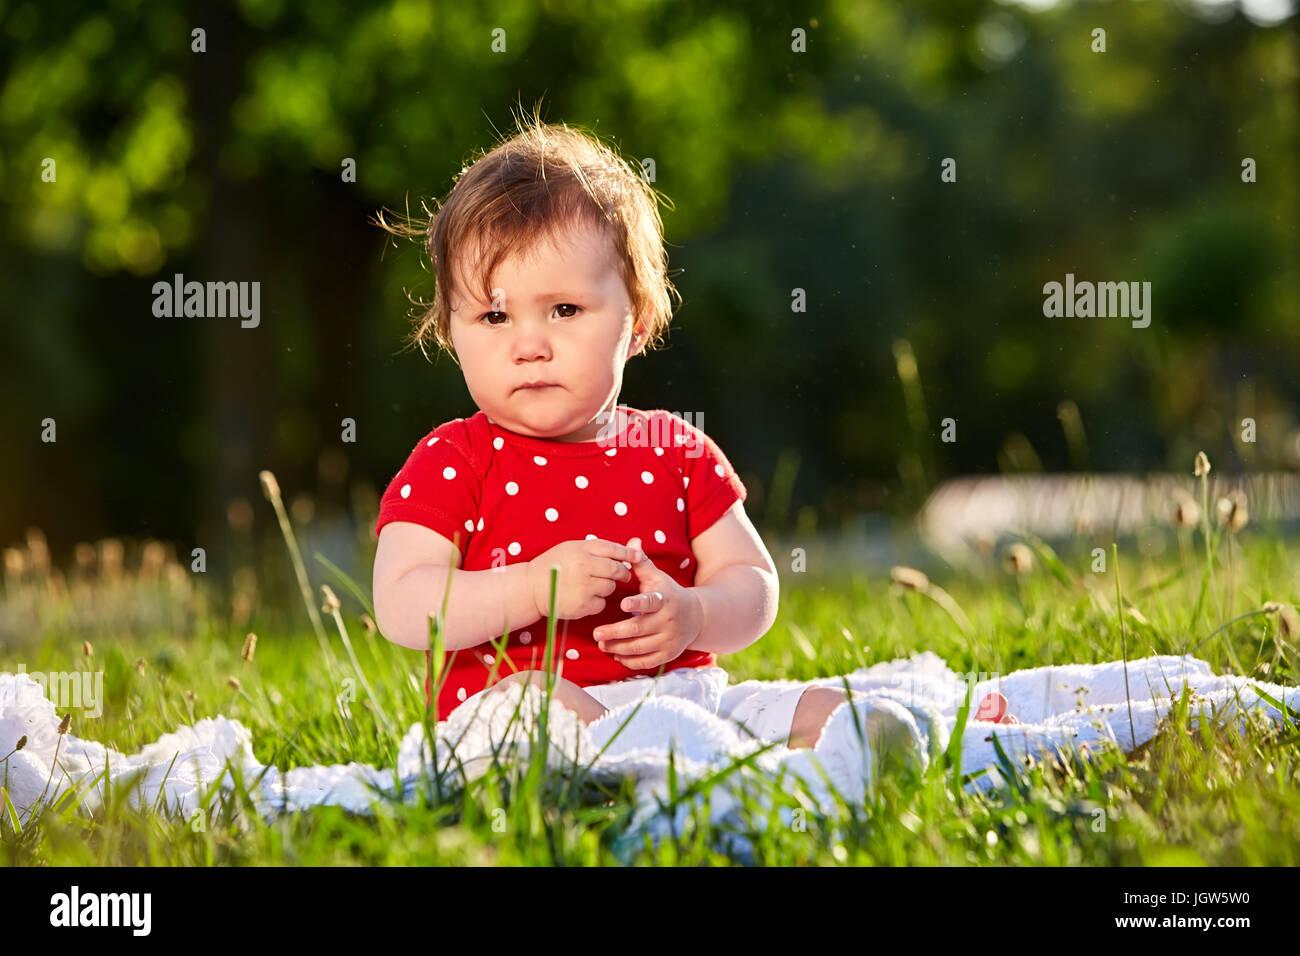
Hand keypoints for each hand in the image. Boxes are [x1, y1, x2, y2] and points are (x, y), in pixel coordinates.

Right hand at [526, 538, 636, 620]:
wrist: (532, 588)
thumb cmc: (554, 565)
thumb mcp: (572, 548)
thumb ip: (598, 548)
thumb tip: (630, 549)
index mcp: (581, 550)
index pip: (613, 549)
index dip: (629, 553)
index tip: (638, 557)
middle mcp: (584, 568)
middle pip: (616, 570)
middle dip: (622, 573)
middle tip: (621, 574)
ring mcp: (583, 588)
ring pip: (610, 588)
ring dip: (606, 587)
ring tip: (591, 584)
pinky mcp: (582, 605)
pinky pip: (601, 603)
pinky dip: (597, 601)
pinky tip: (584, 596)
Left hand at [591, 536, 703, 670]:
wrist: (695, 616)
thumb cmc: (667, 593)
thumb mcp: (657, 577)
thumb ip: (641, 563)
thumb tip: (632, 541)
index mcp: (663, 599)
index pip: (650, 601)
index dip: (638, 603)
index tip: (623, 604)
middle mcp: (668, 620)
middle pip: (639, 629)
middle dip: (616, 633)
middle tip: (596, 633)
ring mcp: (669, 639)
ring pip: (640, 648)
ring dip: (618, 648)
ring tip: (602, 643)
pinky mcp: (668, 654)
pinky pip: (646, 662)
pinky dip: (630, 661)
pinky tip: (616, 655)